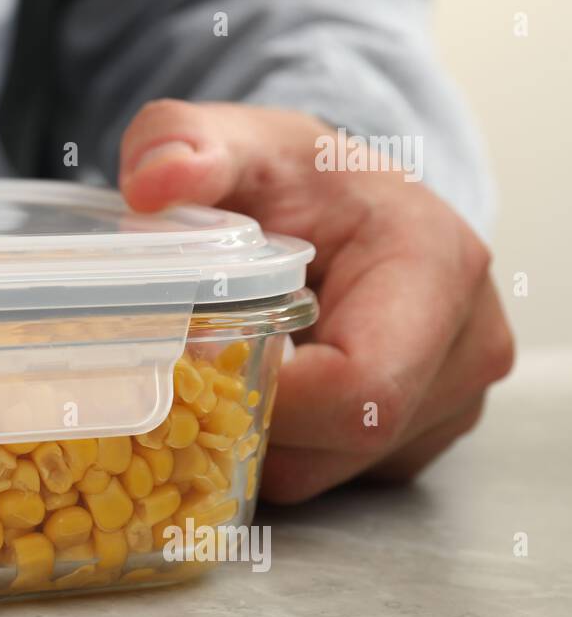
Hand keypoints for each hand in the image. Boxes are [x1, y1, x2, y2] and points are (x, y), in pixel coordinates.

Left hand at [118, 100, 514, 501]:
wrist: (346, 200)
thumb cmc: (298, 175)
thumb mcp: (237, 142)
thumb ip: (187, 145)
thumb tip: (150, 183)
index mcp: (437, 269)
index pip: (357, 386)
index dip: (260, 389)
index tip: (187, 352)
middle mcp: (464, 347)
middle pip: (338, 441)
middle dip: (245, 412)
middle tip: (187, 359)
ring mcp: (451, 401)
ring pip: (325, 471)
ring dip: (254, 434)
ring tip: (222, 362)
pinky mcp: (421, 435)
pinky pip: (330, 474)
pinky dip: (275, 444)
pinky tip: (253, 384)